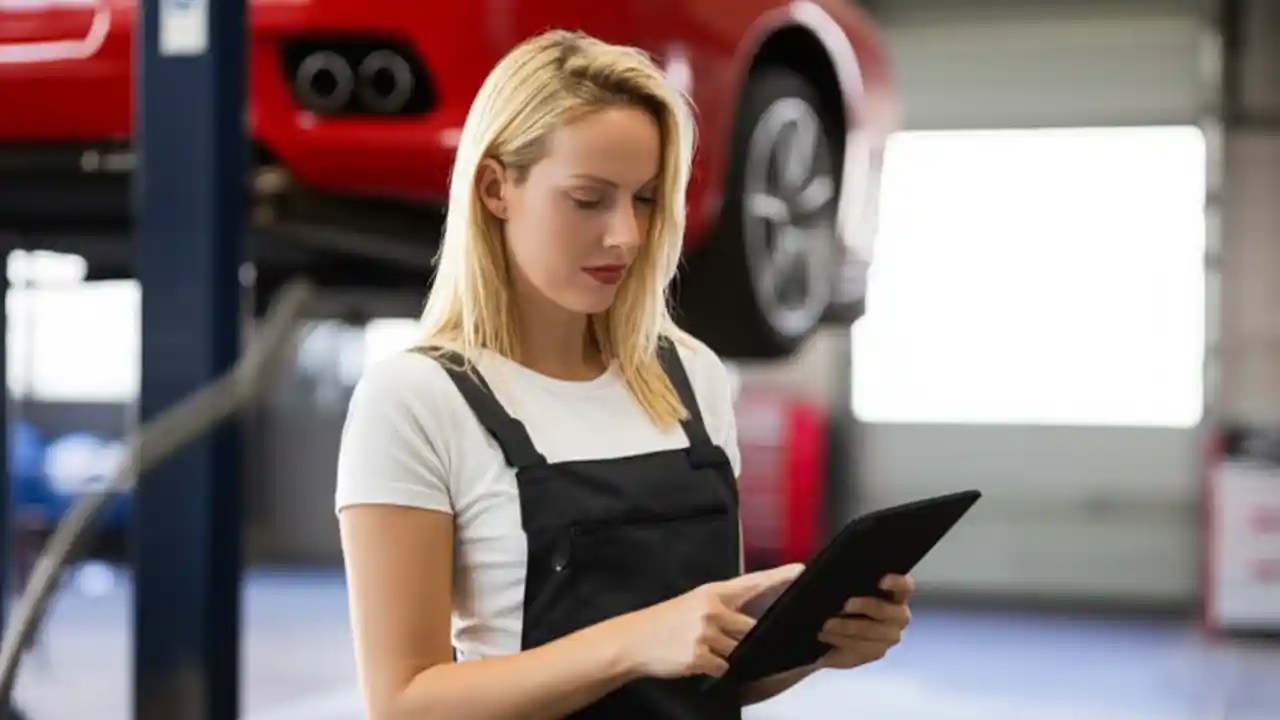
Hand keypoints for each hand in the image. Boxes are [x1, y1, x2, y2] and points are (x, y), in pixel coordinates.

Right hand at [612, 563, 804, 679]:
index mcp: (712, 592)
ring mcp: (706, 633)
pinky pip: (721, 668)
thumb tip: (749, 623)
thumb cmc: (665, 622)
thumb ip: (722, 608)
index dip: (779, 577)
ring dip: (721, 654)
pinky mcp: (699, 656)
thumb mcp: (693, 604)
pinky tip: (692, 659)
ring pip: (736, 651)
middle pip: (750, 628)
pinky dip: (711, 667)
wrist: (633, 640)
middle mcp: (712, 610)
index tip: (801, 570)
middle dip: (738, 637)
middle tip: (713, 636)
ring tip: (697, 646)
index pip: (752, 582)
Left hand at [816, 573, 913, 669]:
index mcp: (890, 589)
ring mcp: (886, 636)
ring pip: (876, 633)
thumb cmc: (819, 595)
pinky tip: (826, 637)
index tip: (880, 580)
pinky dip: (844, 642)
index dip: (897, 583)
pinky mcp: (872, 653)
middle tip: (845, 604)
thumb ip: (810, 573)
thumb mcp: (811, 580)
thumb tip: (803, 570)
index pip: (904, 585)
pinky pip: (863, 650)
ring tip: (826, 624)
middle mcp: (895, 613)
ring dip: (851, 628)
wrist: (808, 628)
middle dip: (870, 606)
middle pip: (894, 612)